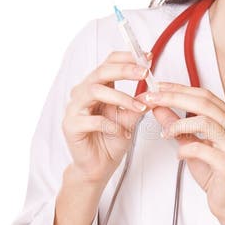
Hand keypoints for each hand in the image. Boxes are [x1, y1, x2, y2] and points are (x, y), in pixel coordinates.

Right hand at [62, 50, 152, 185]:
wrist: (99, 167)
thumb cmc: (112, 141)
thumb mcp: (130, 119)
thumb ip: (138, 104)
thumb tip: (153, 92)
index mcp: (97, 87)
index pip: (108, 63)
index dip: (127, 58)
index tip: (148, 58)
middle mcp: (83, 93)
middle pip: (101, 72)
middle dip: (125, 70)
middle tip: (145, 73)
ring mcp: (74, 108)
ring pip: (95, 91)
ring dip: (121, 97)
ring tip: (139, 107)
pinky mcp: (71, 126)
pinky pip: (92, 120)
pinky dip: (111, 125)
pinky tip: (123, 132)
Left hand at [135, 82, 224, 218]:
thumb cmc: (214, 173)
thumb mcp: (190, 144)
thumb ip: (176, 125)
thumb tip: (158, 107)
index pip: (204, 95)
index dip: (179, 88)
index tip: (158, 87)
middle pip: (203, 103)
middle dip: (173, 98)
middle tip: (152, 98)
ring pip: (204, 122)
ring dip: (177, 124)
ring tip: (165, 133)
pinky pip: (201, 148)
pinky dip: (184, 149)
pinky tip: (179, 154)